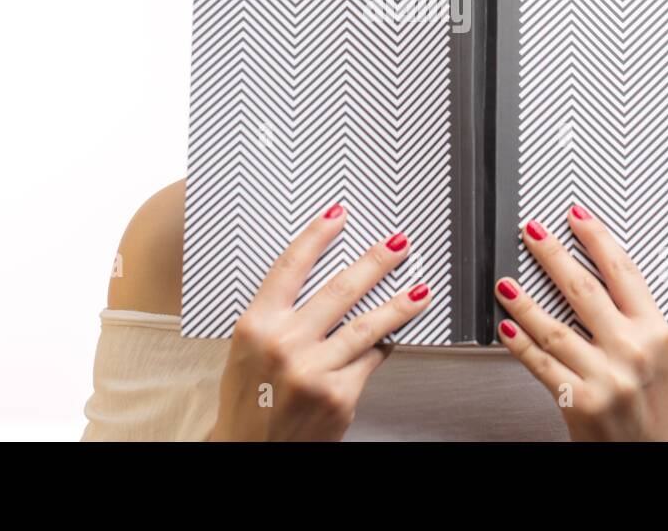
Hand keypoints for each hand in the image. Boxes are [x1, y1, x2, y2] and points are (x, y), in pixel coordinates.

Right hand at [207, 202, 430, 440]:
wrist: (250, 452)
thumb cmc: (248, 399)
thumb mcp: (247, 349)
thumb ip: (279, 317)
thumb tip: (324, 280)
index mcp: (256, 325)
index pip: (290, 267)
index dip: (317, 235)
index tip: (338, 215)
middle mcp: (285, 344)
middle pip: (340, 289)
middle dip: (376, 262)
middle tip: (398, 244)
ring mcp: (314, 371)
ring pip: (367, 325)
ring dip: (398, 303)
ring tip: (419, 289)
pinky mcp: (338, 395)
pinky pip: (371, 359)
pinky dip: (385, 344)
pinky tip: (397, 333)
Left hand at [493, 204, 667, 441]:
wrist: (657, 456)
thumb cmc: (658, 404)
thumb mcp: (662, 353)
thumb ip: (636, 315)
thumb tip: (598, 271)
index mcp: (656, 331)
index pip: (622, 271)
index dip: (596, 238)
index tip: (576, 216)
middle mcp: (632, 350)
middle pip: (583, 289)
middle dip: (551, 255)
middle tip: (530, 232)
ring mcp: (606, 376)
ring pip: (555, 327)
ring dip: (524, 302)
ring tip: (504, 282)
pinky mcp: (581, 402)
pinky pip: (542, 365)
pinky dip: (521, 343)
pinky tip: (506, 326)